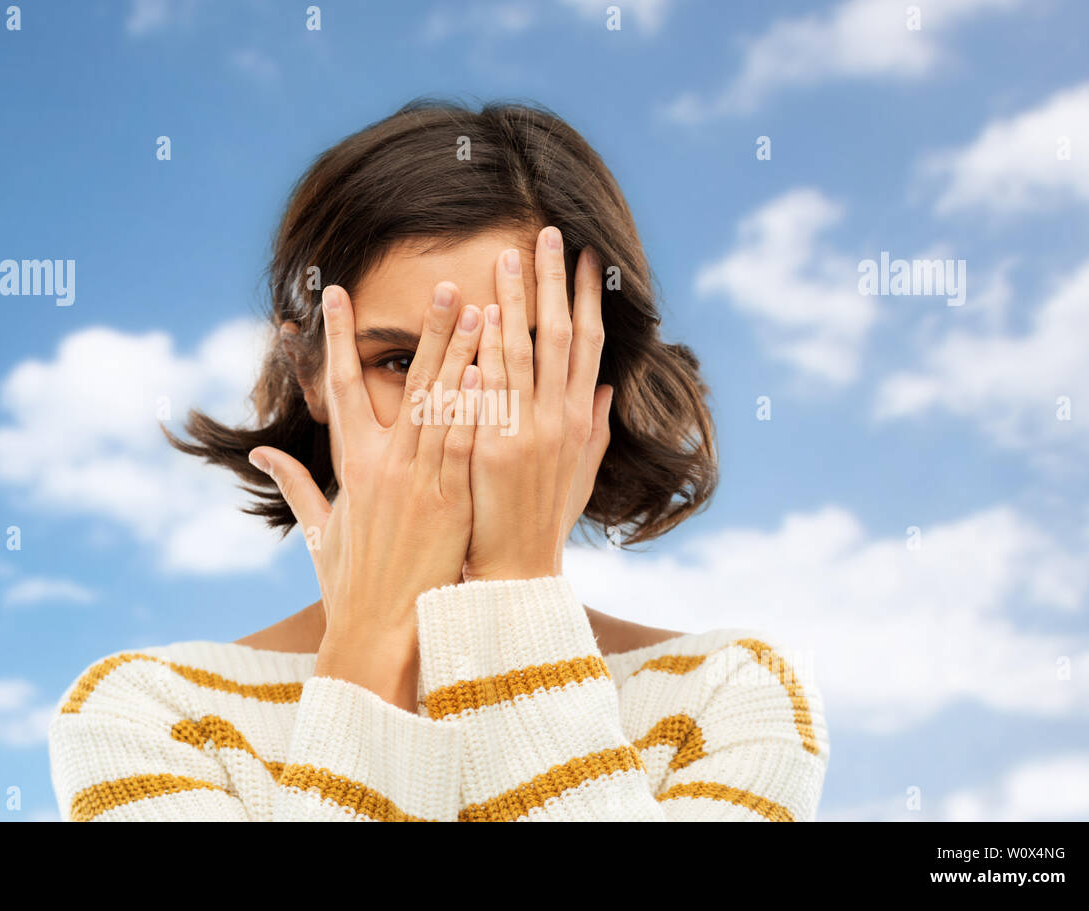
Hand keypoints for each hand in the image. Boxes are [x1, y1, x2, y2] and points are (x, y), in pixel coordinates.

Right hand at [249, 283, 483, 710]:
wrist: (380, 630)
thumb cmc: (349, 581)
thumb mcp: (317, 528)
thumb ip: (294, 483)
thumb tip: (263, 453)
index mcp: (351, 465)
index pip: (340, 386)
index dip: (337, 337)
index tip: (337, 294)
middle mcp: (385, 465)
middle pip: (410, 384)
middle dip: (428, 331)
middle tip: (446, 283)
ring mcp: (422, 482)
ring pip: (447, 406)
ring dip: (467, 356)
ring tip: (485, 309)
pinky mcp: (453, 503)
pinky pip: (469, 444)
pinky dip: (480, 406)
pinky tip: (494, 371)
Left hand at [462, 226, 611, 581]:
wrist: (519, 570)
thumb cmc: (543, 520)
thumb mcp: (578, 472)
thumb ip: (592, 428)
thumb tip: (603, 389)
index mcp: (577, 419)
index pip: (587, 345)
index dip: (587, 299)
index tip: (586, 257)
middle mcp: (558, 420)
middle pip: (560, 337)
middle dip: (555, 283)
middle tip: (548, 234)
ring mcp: (528, 433)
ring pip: (524, 354)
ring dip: (517, 302)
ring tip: (507, 257)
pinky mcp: (495, 450)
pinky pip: (493, 392)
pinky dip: (491, 354)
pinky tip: (484, 317)